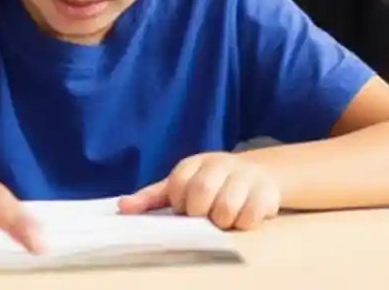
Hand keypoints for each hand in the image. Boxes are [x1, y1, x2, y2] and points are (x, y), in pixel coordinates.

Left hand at [117, 152, 280, 229]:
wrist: (257, 174)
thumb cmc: (210, 183)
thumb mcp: (180, 186)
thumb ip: (151, 198)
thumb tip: (121, 208)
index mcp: (194, 163)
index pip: (177, 185)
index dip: (179, 204)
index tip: (184, 208)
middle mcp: (220, 164)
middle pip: (201, 193)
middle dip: (199, 212)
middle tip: (204, 216)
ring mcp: (245, 176)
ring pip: (226, 208)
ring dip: (222, 221)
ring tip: (223, 219)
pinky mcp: (267, 191)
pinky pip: (251, 217)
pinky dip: (243, 224)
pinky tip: (241, 218)